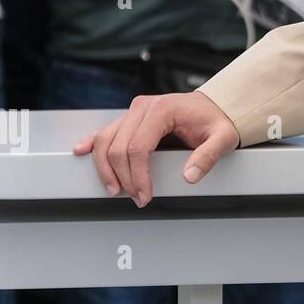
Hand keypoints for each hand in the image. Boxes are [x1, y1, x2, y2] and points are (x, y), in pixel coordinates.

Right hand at [72, 90, 239, 207]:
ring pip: (105, 140)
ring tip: (116, 189)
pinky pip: (106, 131)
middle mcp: (143, 107)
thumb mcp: (222, 137)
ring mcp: (134, 111)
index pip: (138, 148)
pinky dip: (92, 143)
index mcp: (163, 110)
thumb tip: (190, 175)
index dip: (138, 176)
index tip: (145, 195)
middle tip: (136, 197)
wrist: (216, 106)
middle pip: (118, 147)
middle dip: (124, 177)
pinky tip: (81, 152)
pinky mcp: (130, 118)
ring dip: (106, 168)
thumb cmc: (217, 120)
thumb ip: (208, 155)